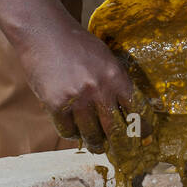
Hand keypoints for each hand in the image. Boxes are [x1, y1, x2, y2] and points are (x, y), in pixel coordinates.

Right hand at [18, 17, 154, 152]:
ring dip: (94, 142)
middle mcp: (99, 89)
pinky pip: (67, 131)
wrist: (44, 33)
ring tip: (96, 145)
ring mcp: (77, 99)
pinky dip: (72, 133)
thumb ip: (114, 80)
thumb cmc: (76, 44)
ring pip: (91, 134)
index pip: (135, 109)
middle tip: (122, 153)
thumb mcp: (104, 57)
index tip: (143, 136)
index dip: (141, 127)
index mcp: (115, 75)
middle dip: (120, 144)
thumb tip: (125, 107)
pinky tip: (73, 130)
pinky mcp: (56, 105)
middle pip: (114, 129)